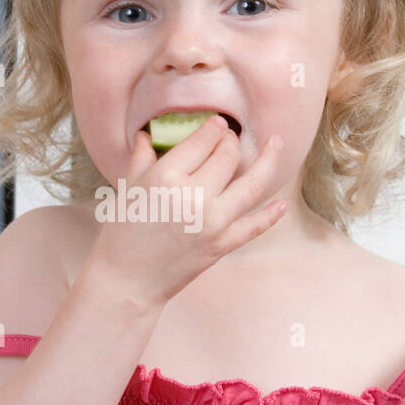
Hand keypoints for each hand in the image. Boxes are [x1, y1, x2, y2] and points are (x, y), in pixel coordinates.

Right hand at [88, 113, 286, 309]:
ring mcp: (212, 221)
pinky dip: (271, 214)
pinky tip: (282, 203)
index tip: (218, 123)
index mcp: (166, 176)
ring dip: (269, 159)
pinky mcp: (222, 244)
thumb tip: (147, 134)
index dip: (214, 127)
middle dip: (233, 141)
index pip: (202, 140)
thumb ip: (142, 158)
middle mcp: (193, 195)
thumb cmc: (121, 233)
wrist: (127, 280)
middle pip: (228, 155)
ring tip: (277, 143)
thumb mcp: (128, 189)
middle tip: (232, 137)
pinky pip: (255, 225)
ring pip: (252, 182)